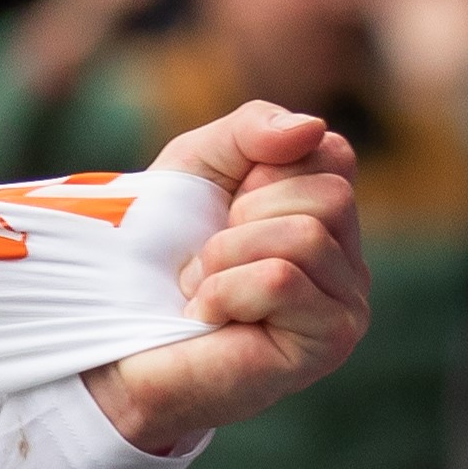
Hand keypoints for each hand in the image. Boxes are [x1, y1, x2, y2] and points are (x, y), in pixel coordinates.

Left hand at [82, 101, 370, 453]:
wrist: (118, 340)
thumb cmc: (158, 256)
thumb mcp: (198, 167)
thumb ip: (251, 129)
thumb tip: (312, 126)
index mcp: (326, 215)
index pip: (331, 152)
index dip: (260, 168)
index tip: (222, 206)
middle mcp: (349, 259)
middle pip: (328, 195)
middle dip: (243, 217)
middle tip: (209, 258)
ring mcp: (348, 304)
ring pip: (305, 237)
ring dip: (226, 257)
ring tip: (203, 289)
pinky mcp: (330, 341)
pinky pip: (282, 280)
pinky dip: (226, 291)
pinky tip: (209, 317)